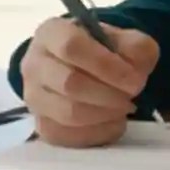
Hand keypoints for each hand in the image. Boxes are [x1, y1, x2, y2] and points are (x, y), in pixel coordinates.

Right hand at [19, 17, 159, 147]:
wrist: (81, 68)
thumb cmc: (102, 51)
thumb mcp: (125, 39)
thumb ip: (136, 48)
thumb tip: (134, 73)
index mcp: (51, 32)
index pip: (71, 46)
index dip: (106, 65)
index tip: (135, 80)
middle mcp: (34, 63)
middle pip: (70, 83)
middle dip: (109, 94)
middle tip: (131, 96)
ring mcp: (33, 97)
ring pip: (69, 113)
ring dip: (105, 114)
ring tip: (124, 107)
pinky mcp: (41, 124)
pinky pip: (69, 136)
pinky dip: (99, 132)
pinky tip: (114, 122)